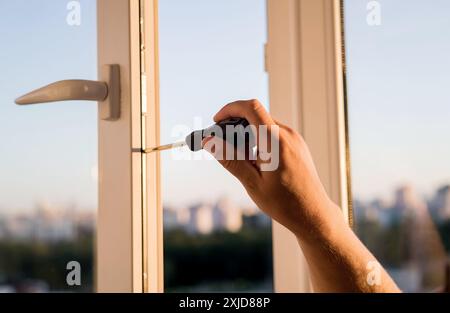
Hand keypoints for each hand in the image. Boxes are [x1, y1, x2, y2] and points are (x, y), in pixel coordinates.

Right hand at [203, 99, 343, 241]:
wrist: (313, 214)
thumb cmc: (284, 203)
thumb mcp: (252, 183)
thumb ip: (230, 159)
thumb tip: (210, 142)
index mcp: (275, 142)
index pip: (251, 108)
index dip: (230, 109)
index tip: (217, 121)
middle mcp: (287, 135)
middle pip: (256, 116)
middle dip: (236, 126)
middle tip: (224, 147)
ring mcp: (294, 139)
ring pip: (264, 125)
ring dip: (248, 135)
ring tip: (242, 161)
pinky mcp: (297, 145)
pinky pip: (274, 133)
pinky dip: (259, 140)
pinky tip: (256, 162)